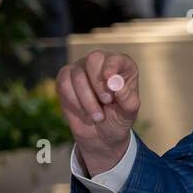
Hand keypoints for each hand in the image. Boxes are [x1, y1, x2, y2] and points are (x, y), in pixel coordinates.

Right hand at [56, 50, 139, 174]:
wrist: (100, 134)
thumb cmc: (118, 118)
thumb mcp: (128, 112)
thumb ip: (127, 98)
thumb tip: (116, 84)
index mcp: (122, 66)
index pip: (115, 58)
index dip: (111, 66)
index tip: (108, 79)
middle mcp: (101, 62)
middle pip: (93, 59)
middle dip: (98, 84)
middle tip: (106, 102)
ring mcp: (81, 68)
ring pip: (78, 75)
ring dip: (87, 99)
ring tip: (98, 116)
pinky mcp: (65, 78)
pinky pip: (64, 83)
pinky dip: (73, 100)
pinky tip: (83, 110)